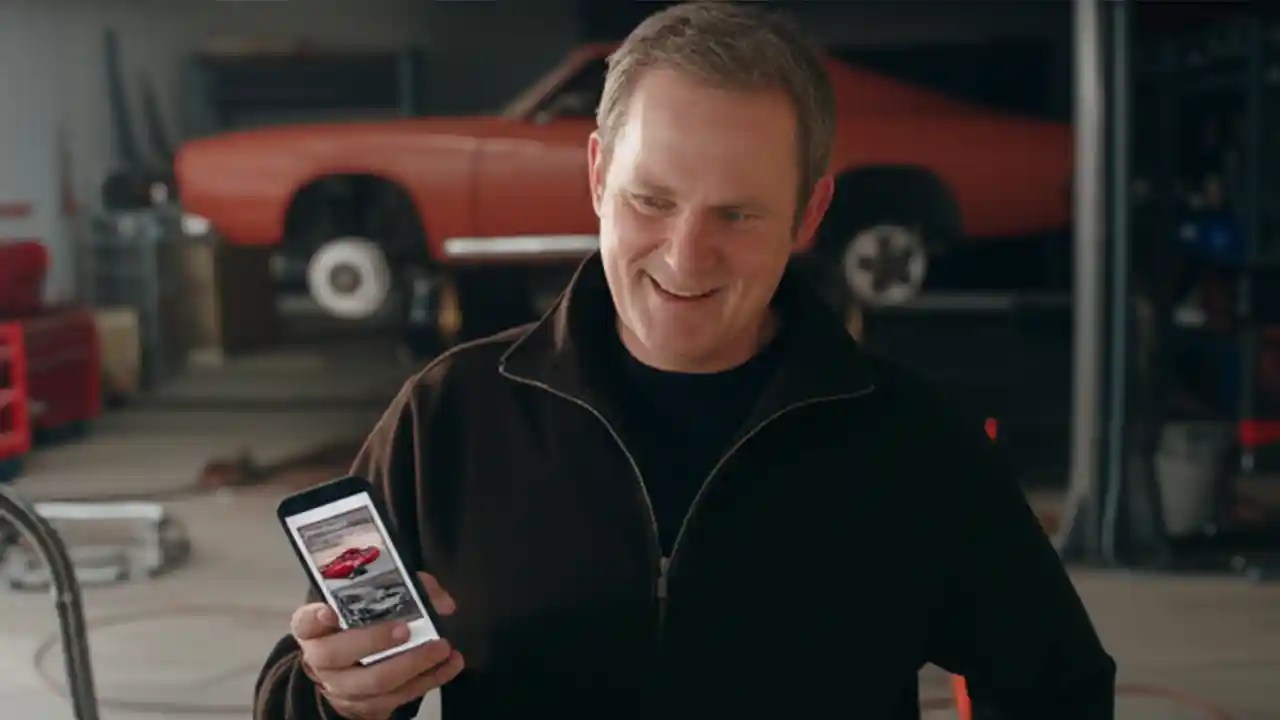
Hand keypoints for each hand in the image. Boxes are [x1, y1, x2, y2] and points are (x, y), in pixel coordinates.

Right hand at [292, 572, 464, 719]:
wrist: (349, 669)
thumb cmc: (361, 625)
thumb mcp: (374, 599)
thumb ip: (408, 589)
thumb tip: (443, 604)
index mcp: (315, 628)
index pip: (306, 622)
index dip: (316, 617)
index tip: (330, 611)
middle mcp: (322, 659)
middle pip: (338, 654)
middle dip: (374, 641)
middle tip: (405, 630)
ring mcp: (342, 687)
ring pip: (373, 681)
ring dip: (412, 665)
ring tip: (441, 648)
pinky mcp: (366, 707)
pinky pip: (398, 697)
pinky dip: (429, 680)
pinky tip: (450, 665)